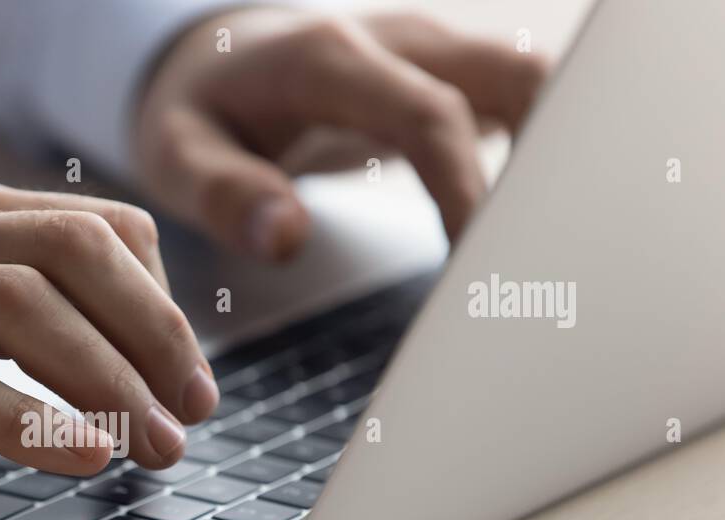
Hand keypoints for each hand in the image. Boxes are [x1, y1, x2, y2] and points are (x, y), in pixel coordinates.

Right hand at [0, 178, 217, 474]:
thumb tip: (95, 354)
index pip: (95, 227)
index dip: (159, 301)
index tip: (185, 374)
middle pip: (78, 254)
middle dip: (154, 339)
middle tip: (191, 418)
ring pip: (24, 307)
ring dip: (107, 382)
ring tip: (149, 448)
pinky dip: (24, 419)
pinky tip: (76, 454)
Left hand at [136, 8, 552, 258]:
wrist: (207, 63)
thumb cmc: (195, 114)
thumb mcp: (176, 157)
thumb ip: (223, 194)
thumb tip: (285, 239)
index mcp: (328, 59)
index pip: (430, 117)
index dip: (470, 190)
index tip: (484, 266)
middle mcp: (392, 42)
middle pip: (511, 79)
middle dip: (545, 165)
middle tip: (543, 262)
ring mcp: (425, 52)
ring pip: (530, 81)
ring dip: (555, 154)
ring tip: (550, 249)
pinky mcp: (442, 74)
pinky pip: (516, 98)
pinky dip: (538, 152)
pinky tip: (533, 223)